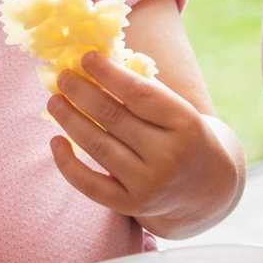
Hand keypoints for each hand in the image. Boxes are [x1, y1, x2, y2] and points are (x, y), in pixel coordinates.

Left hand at [46, 51, 239, 237]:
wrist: (209, 188)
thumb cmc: (180, 133)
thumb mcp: (175, 109)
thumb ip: (140, 88)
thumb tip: (89, 62)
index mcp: (184, 123)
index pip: (139, 94)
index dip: (108, 73)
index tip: (85, 57)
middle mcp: (169, 156)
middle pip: (113, 117)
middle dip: (81, 92)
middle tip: (62, 76)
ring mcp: (150, 184)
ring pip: (98, 146)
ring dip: (69, 119)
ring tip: (54, 100)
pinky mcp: (131, 205)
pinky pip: (91, 185)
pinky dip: (67, 163)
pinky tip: (55, 140)